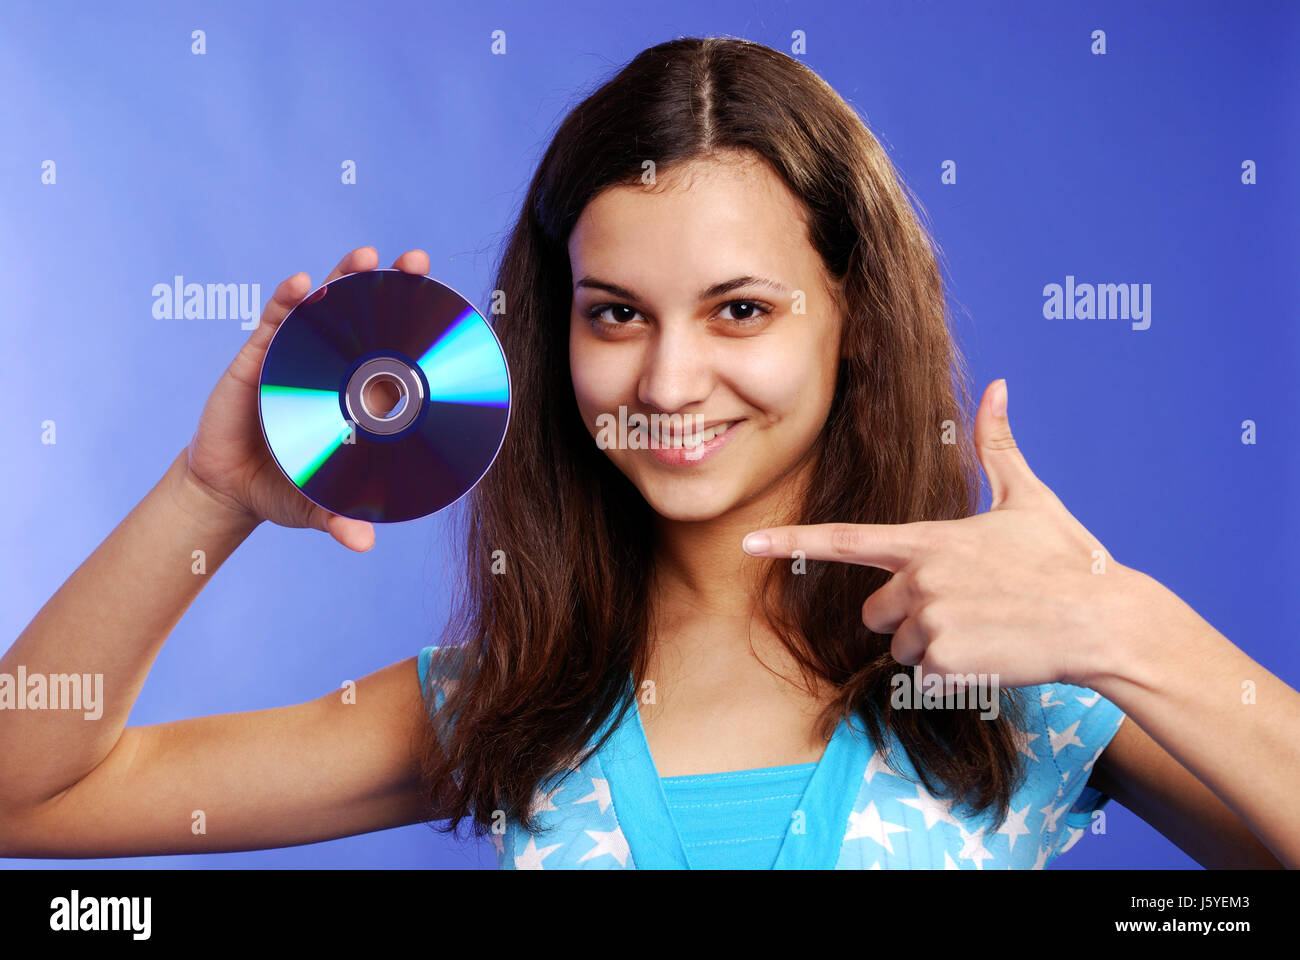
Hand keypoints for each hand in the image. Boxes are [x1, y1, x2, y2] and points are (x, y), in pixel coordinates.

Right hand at [183, 247, 430, 551]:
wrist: (231, 490)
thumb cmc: (289, 489)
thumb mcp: (319, 504)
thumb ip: (341, 517)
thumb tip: (363, 543)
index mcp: (359, 392)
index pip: (395, 348)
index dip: (418, 321)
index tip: (447, 300)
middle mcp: (333, 365)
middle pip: (367, 314)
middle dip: (391, 283)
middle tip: (415, 263)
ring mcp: (297, 355)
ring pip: (325, 306)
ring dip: (344, 277)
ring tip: (365, 259)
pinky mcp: (258, 356)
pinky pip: (276, 320)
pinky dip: (289, 299)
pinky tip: (302, 284)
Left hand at [740, 379, 1147, 689]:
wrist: (1102, 620)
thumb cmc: (1066, 559)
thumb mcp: (1028, 498)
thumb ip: (998, 445)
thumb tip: (998, 385)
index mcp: (928, 539)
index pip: (844, 540)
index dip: (793, 542)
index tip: (748, 544)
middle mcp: (920, 578)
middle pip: (875, 612)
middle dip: (906, 617)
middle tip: (963, 609)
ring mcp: (930, 621)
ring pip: (901, 647)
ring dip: (933, 647)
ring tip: (985, 630)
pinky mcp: (946, 661)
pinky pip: (926, 676)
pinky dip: (954, 674)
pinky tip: (992, 654)